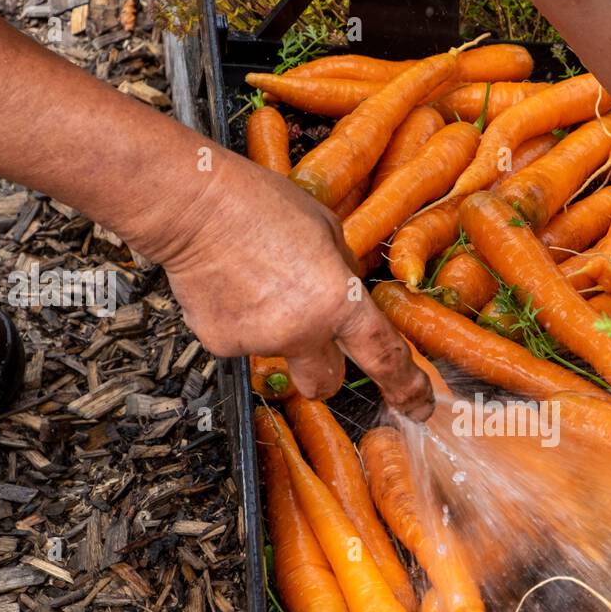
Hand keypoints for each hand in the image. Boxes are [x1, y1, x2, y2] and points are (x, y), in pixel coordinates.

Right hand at [144, 153, 433, 419]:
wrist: (193, 205)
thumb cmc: (259, 205)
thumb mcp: (327, 229)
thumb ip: (344, 274)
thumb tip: (351, 297)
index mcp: (340, 301)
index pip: (384, 357)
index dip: (405, 387)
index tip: (417, 406)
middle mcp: (303, 331)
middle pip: (326, 384)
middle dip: (324, 370)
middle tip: (310, 337)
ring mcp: (260, 342)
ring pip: (279, 356)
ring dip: (275, 333)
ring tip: (256, 284)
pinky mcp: (221, 343)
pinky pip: (241, 344)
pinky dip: (238, 322)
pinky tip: (230, 287)